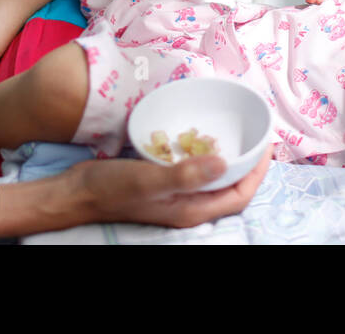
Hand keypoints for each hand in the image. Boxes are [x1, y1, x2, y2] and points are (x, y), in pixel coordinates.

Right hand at [69, 147, 270, 228]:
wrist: (77, 192)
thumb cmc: (113, 189)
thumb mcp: (150, 180)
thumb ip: (187, 174)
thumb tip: (226, 162)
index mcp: (192, 210)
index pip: (239, 195)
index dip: (257, 172)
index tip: (267, 144)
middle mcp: (188, 206)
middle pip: (231, 188)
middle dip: (248, 165)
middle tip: (256, 135)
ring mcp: (175, 196)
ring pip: (213, 179)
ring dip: (227, 158)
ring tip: (236, 133)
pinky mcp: (163, 183)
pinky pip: (193, 170)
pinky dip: (203, 154)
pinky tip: (198, 136)